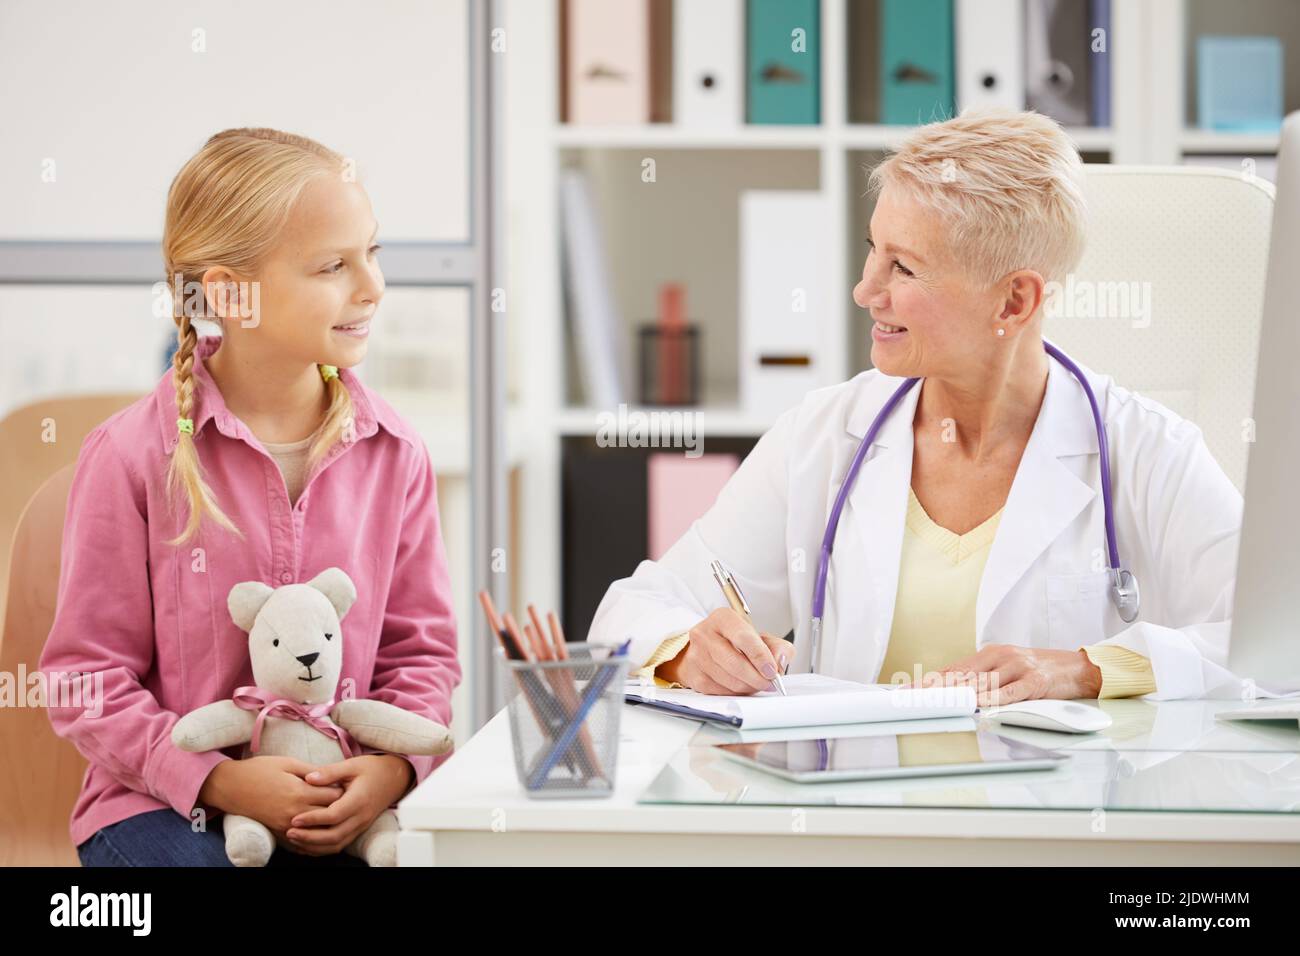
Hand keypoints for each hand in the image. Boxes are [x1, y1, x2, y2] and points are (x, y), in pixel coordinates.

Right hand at [197, 755, 344, 832]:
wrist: (231, 787)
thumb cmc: (260, 770)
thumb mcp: (288, 763)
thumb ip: (312, 771)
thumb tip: (333, 775)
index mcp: (299, 791)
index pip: (335, 795)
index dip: (343, 788)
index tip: (348, 782)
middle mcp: (295, 811)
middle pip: (329, 814)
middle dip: (339, 805)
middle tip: (347, 796)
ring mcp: (286, 824)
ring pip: (318, 829)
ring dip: (328, 821)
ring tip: (336, 810)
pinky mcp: (279, 831)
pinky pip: (303, 839)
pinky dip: (314, 834)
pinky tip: (321, 826)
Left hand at [282, 754, 412, 855]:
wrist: (394, 778)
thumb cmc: (371, 769)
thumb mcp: (351, 765)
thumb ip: (330, 772)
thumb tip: (308, 778)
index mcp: (359, 799)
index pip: (334, 815)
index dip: (313, 819)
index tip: (295, 818)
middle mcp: (361, 816)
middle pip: (334, 836)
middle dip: (309, 837)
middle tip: (289, 832)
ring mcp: (361, 825)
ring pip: (336, 844)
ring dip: (313, 845)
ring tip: (294, 839)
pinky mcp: (358, 830)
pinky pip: (340, 845)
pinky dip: (322, 848)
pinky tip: (306, 844)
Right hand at [657, 607, 794, 695]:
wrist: (705, 650)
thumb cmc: (735, 642)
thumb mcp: (760, 637)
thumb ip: (777, 646)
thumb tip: (779, 661)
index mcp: (723, 618)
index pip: (743, 638)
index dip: (760, 657)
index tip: (772, 670)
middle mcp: (705, 634)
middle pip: (735, 662)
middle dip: (757, 678)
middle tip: (769, 682)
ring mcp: (697, 656)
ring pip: (729, 680)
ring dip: (749, 687)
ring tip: (757, 683)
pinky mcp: (694, 676)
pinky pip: (721, 691)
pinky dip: (737, 692)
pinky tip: (742, 686)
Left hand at [906, 645, 1102, 705]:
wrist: (1077, 667)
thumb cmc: (1040, 670)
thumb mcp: (1007, 669)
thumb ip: (983, 679)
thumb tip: (954, 692)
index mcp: (990, 654)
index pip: (953, 669)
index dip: (930, 680)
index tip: (909, 689)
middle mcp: (1000, 657)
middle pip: (961, 675)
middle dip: (935, 688)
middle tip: (913, 697)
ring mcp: (1017, 667)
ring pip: (982, 683)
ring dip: (958, 694)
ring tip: (936, 703)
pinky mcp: (1035, 680)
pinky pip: (1010, 692)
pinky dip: (994, 699)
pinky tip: (980, 705)